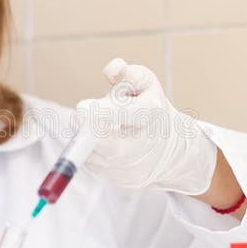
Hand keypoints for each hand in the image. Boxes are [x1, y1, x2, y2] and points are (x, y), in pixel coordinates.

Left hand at [75, 57, 217, 195]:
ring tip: (93, 126)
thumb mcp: (145, 84)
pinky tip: (100, 142)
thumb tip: (112, 68)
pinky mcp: (124, 179)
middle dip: (89, 133)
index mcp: (152, 112)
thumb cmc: (150, 107)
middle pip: (113, 146)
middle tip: (76, 119)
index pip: (129, 114)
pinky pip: (96, 166)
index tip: (80, 107)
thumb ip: (127, 74)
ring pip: (99, 157)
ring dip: (87, 141)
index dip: (103, 112)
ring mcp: (135, 165)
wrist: (170, 147)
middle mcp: (147, 143)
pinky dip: (92, 152)